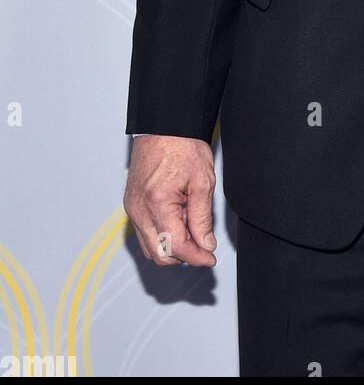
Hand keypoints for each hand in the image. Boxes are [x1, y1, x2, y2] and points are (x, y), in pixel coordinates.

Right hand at [123, 136, 217, 266]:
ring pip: (151, 247)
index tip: (210, 258)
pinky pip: (145, 232)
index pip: (176, 246)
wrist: (165, 127)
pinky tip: (180, 220)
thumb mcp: (202, 182)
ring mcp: (132, 208)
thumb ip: (203, 218)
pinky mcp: (132, 205)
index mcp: (157, 202)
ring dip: (172, 246)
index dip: (196, 257)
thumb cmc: (183, 146)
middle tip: (204, 247)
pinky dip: (163, 234)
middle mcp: (139, 209)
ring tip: (192, 227)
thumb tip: (205, 244)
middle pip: (159, 254)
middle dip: (184, 256)